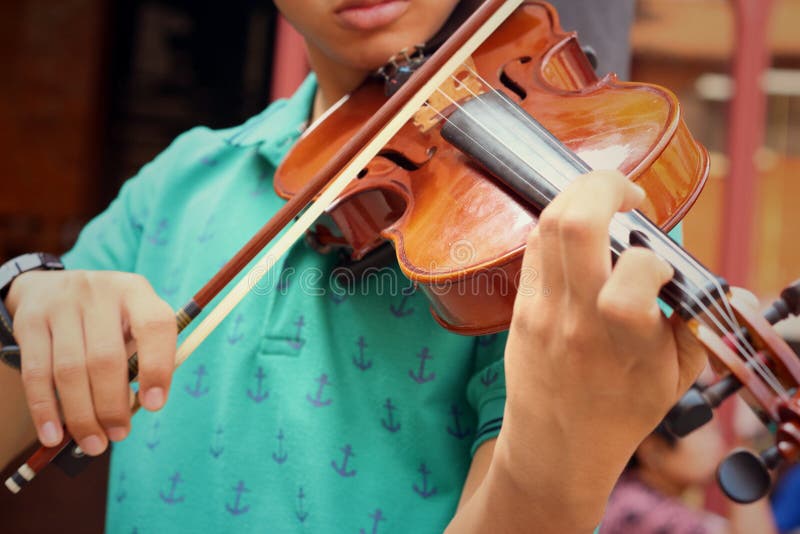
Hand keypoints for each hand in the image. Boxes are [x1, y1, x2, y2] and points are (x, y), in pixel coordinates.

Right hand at [5, 271, 175, 455]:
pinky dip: (45, 410)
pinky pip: (36, 373)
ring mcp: (61, 305)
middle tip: (119, 436)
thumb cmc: (108, 319)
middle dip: (113, 406)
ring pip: (70, 371)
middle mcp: (99, 293)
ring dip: (82, 416)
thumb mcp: (132, 323)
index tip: (155, 405)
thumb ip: (141, 358)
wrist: (53, 287)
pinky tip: (54, 436)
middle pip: (106, 358)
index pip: (155, 326)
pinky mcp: (29, 322)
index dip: (158, 368)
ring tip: (94, 444)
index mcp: (136, 291)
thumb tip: (137, 409)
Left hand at [499, 170, 706, 524]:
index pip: (635, 274)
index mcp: (625, 343)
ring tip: (605, 204)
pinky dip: (559, 224)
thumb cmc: (621, 412)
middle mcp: (576, 320)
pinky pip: (534, 245)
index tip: (658, 267)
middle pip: (574, 226)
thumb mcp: (676, 376)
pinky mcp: (518, 306)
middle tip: (629, 194)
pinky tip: (580, 232)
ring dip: (579, 197)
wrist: (556, 444)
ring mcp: (540, 310)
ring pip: (547, 225)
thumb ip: (690, 321)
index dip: (654, 256)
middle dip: (605, 186)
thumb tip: (690, 274)